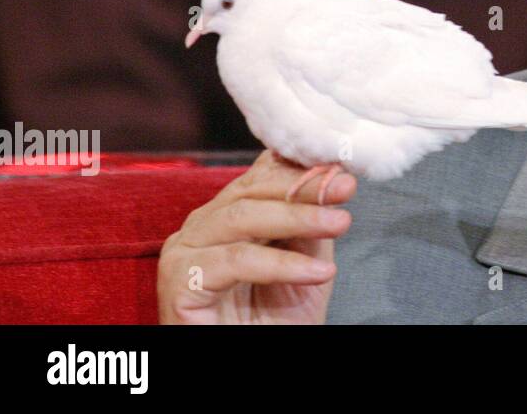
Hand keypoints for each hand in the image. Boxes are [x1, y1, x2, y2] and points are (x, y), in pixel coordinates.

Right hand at [157, 150, 355, 323]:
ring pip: (242, 218)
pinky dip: (281, 264)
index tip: (343, 165)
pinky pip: (235, 261)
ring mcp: (185, 251)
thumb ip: (313, 220)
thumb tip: (336, 177)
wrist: (253, 362)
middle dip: (304, 187)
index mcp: (229, 213)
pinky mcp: (180, 282)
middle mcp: (202, 225)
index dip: (301, 165)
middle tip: (346, 189)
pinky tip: (317, 272)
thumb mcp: (306, 260)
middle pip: (251, 190)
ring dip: (298, 218)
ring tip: (340, 224)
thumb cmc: (276, 318)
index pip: (261, 174)